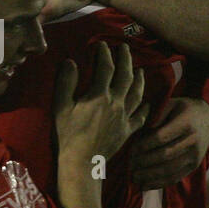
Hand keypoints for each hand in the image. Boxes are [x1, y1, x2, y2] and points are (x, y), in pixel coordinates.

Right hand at [53, 42, 148, 164]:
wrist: (82, 163)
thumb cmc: (68, 135)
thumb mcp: (60, 106)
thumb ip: (66, 82)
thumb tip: (70, 61)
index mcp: (99, 95)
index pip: (105, 67)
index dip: (104, 53)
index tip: (101, 44)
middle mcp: (116, 103)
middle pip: (126, 76)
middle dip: (126, 59)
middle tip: (124, 48)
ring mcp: (124, 117)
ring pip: (137, 93)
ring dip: (139, 79)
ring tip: (140, 70)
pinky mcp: (127, 131)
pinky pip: (140, 117)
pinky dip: (145, 108)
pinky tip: (147, 103)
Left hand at [130, 97, 208, 188]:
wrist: (208, 118)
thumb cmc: (183, 110)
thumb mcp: (171, 104)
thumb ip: (156, 115)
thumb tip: (141, 130)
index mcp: (186, 124)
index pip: (161, 137)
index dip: (144, 145)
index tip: (131, 149)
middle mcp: (192, 141)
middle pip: (164, 155)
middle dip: (144, 162)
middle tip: (129, 165)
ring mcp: (195, 156)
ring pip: (169, 170)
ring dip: (149, 175)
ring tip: (134, 177)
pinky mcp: (194, 166)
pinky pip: (175, 177)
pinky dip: (158, 183)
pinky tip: (144, 186)